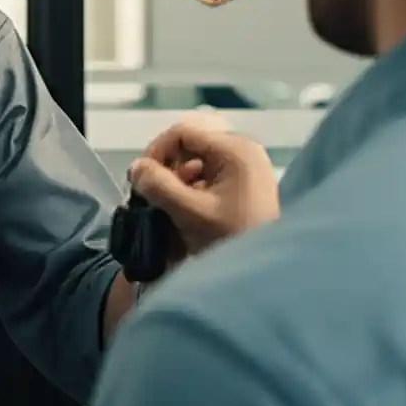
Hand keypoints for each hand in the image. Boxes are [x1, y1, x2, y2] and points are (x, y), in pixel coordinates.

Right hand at [128, 114, 279, 259]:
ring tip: (170, 207)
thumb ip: (158, 186)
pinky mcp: (247, 184)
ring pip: (198, 162)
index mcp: (234, 149)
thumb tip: (136, 167)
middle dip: (167, 169)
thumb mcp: (190, 212)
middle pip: (190, 146)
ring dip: (178, 181)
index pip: (182, 132)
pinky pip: (211, 176)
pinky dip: (193, 189)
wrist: (269, 273)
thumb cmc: (232, 238)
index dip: (156, 151)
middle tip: (154, 196)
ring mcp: (248, 167)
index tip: (141, 180)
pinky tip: (188, 212)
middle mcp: (244, 150)